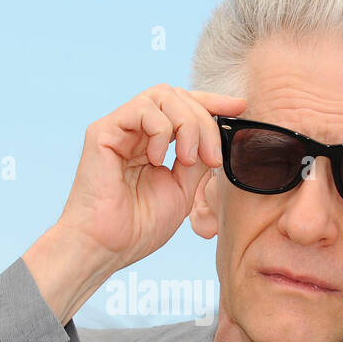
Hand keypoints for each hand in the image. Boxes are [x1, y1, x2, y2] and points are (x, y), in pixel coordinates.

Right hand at [55, 84, 246, 270]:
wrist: (107, 246)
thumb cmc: (138, 227)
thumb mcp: (182, 189)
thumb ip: (197, 159)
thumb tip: (217, 134)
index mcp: (151, 143)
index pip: (183, 107)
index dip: (212, 102)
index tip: (239, 107)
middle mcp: (134, 131)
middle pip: (178, 96)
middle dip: (204, 120)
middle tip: (211, 157)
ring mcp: (119, 129)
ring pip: (163, 95)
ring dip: (186, 124)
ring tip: (185, 160)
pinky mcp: (103, 131)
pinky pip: (142, 108)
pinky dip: (160, 130)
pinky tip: (156, 159)